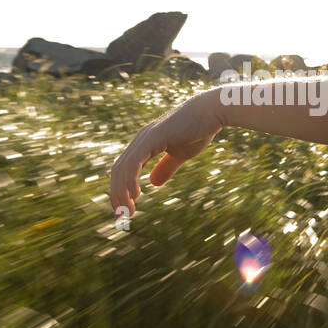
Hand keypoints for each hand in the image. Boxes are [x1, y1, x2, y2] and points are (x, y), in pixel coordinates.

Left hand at [109, 90, 222, 216]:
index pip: (124, 169)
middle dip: (116, 195)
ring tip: (126, 211)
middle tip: (121, 216)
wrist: (211, 111)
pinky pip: (133, 163)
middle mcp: (140, 140)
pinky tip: (134, 195)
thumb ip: (166, 168)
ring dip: (120, 193)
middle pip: (118, 171)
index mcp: (144, 144)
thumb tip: (153, 183)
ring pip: (122, 169)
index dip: (121, 190)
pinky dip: (129, 181)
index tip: (127, 208)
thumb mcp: (180, 154)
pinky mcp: (151, 138)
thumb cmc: (199, 129)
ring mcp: (144, 138)